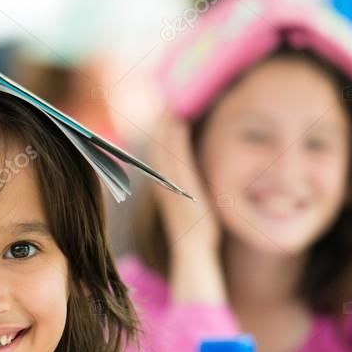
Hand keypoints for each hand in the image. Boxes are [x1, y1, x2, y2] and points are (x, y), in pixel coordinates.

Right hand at [150, 110, 219, 257]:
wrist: (193, 247)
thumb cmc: (193, 230)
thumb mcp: (187, 206)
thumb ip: (184, 191)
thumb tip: (188, 182)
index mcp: (164, 187)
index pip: (158, 156)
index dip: (159, 136)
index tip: (161, 117)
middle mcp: (164, 183)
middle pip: (158, 149)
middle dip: (159, 126)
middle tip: (162, 104)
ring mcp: (172, 184)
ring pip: (165, 150)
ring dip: (165, 128)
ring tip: (167, 108)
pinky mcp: (183, 186)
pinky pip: (178, 158)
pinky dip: (177, 141)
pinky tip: (179, 126)